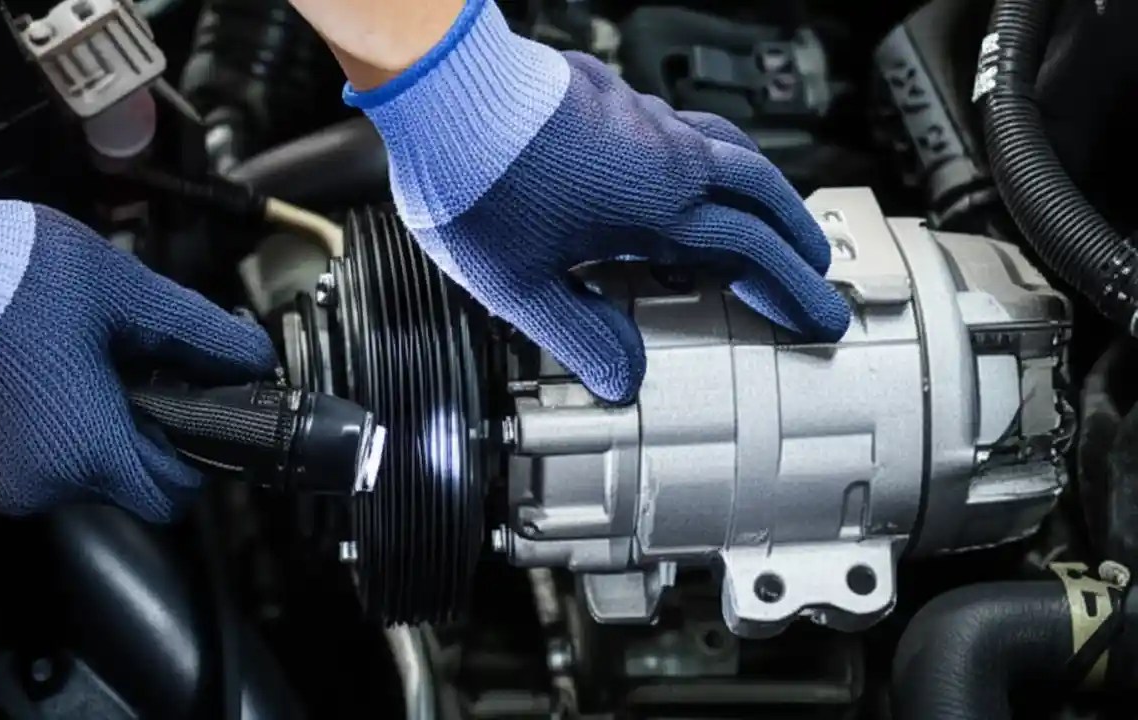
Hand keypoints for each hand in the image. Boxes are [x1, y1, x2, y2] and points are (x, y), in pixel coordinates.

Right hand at [0, 169, 276, 520]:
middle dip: (137, 433)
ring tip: (76, 363)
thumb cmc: (18, 278)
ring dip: (87, 428)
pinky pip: (22, 459)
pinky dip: (38, 428)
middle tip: (126, 370)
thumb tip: (255, 361)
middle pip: (123, 482)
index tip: (189, 412)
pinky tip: (34, 374)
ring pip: (72, 472)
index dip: (193, 457)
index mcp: (89, 453)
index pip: (172, 497)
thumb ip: (204, 338)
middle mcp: (38, 485)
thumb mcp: (132, 296)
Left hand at [347, 0, 849, 402]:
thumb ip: (581, 335)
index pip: (753, 254)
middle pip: (762, 192)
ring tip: (770, 214)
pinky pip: (688, 128)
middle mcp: (668, 156)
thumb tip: (624, 379)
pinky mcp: (613, 100)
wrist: (445, 91)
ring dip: (761, 188)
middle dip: (796, 234)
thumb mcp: (524, 286)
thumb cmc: (478, 183)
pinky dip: (711, 158)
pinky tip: (687, 171)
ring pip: (730, 149)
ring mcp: (643, 122)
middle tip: (816, 265)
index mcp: (661, 207)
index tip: (820, 317)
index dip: (793, 291)